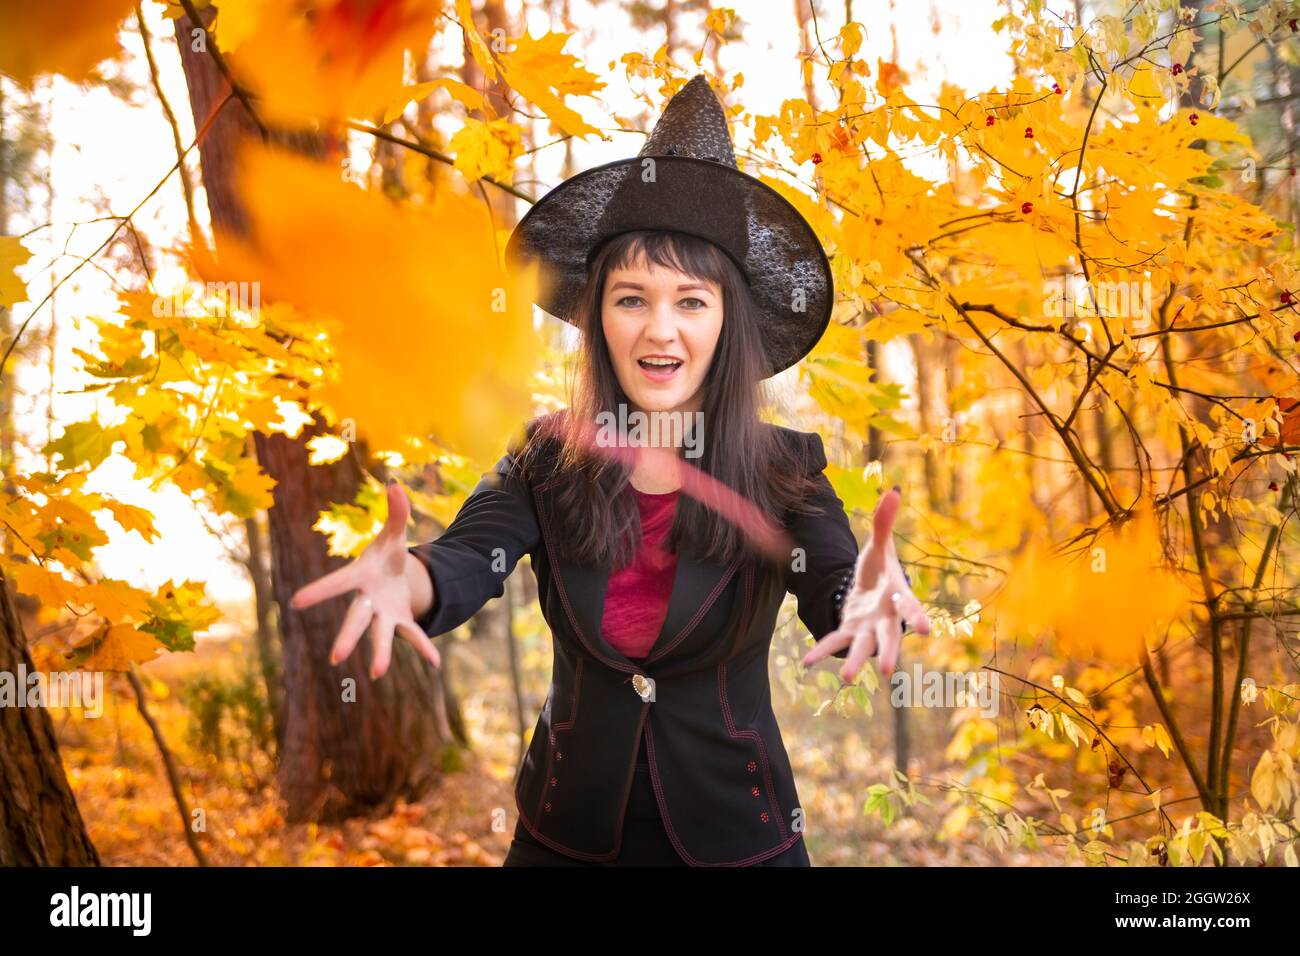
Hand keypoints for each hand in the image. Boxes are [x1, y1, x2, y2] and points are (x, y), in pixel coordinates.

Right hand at [289, 479, 440, 678]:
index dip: (318, 592)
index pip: (337, 583)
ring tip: (378, 673)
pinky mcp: (402, 621)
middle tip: (337, 657)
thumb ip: (396, 512)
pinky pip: (413, 636)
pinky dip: (424, 648)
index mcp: (360, 577)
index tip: (295, 603)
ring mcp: (384, 614)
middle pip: (355, 619)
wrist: (396, 577)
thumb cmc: (386, 555)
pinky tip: (435, 663)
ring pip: (380, 635)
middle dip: (347, 636)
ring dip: (380, 652)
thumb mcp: (394, 533)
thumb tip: (395, 483)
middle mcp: (368, 600)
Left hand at [801, 486, 929, 681]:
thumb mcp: (879, 546)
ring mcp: (868, 629)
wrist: (870, 588)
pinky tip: (807, 663)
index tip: (926, 630)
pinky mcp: (850, 632)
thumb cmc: (880, 568)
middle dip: (890, 651)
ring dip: (856, 662)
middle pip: (890, 636)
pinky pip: (836, 643)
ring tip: (846, 679)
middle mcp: (886, 618)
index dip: (917, 616)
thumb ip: (884, 522)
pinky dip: (822, 652)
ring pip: (864, 648)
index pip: (909, 606)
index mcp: (897, 595)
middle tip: (890, 669)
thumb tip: (892, 490)